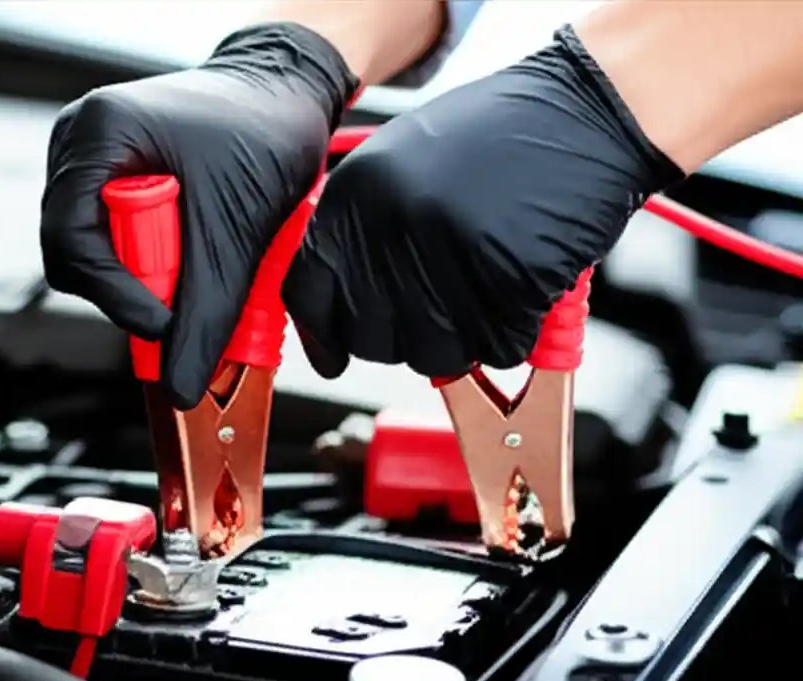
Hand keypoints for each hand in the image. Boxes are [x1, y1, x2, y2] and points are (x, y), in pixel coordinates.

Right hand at [40, 23, 357, 408]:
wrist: (289, 92)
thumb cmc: (265, 131)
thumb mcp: (236, 228)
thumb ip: (205, 313)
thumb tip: (177, 388)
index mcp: (98, 134)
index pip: (71, 239)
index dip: (114, 295)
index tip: (162, 324)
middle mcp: (79, 140)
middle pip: (74, 250)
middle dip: (130, 285)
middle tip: (183, 298)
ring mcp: (89, 155)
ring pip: (91, 248)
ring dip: (142, 272)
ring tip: (196, 262)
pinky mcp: (108, 172)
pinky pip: (109, 234)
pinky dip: (148, 257)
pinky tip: (188, 249)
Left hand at [283, 26, 683, 379]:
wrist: (583, 110)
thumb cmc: (496, 137)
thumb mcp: (401, 164)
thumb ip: (362, 232)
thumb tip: (329, 316)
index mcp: (354, 195)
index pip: (310, 297)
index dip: (324, 337)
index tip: (336, 356)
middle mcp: (392, 225)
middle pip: (370, 339)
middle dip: (401, 340)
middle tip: (438, 312)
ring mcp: (451, 253)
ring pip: (434, 356)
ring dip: (461, 342)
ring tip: (484, 296)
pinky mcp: (511, 278)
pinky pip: (499, 347)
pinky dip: (514, 335)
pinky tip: (523, 291)